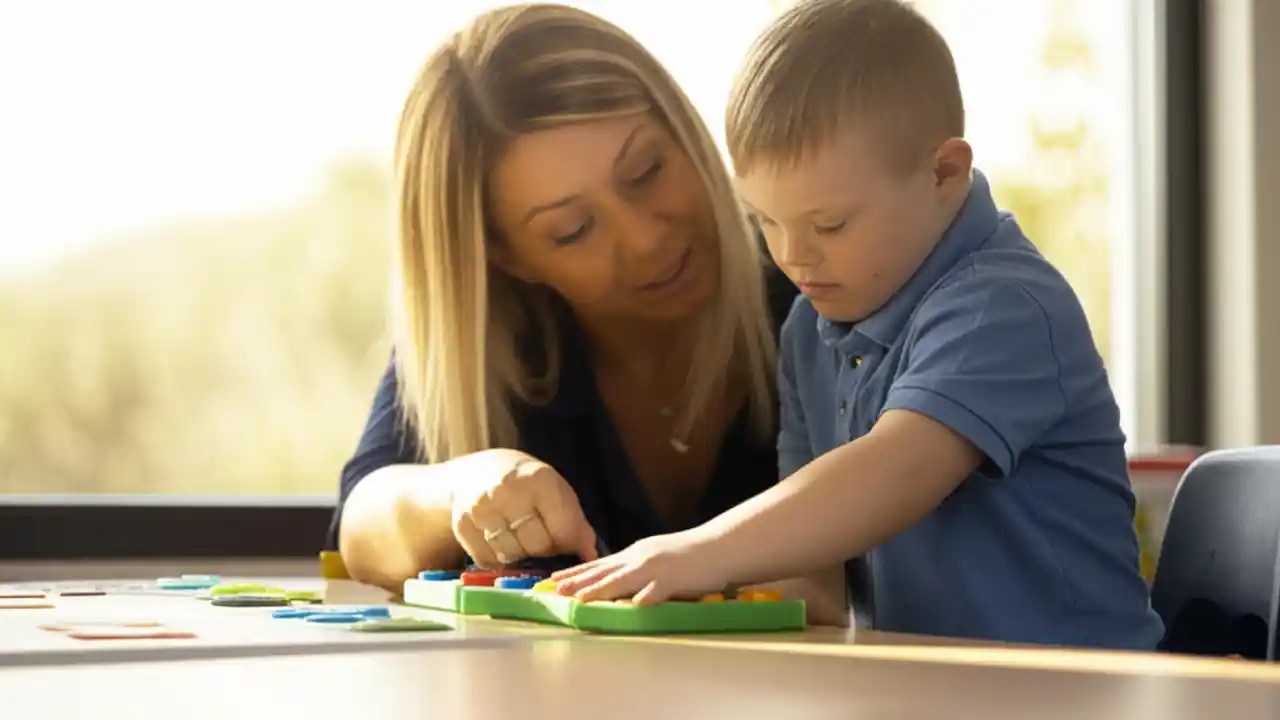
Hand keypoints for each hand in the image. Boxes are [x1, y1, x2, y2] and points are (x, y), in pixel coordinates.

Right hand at [451, 450, 599, 568]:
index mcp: (538, 479)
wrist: (477, 473)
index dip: (569, 542)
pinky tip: (503, 543)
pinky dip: (499, 560)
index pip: (562, 528)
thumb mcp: (555, 491)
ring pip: (512, 556)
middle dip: (545, 550)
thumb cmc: (526, 485)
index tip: (568, 543)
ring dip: (522, 556)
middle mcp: (507, 492)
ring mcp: (481, 509)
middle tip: (543, 542)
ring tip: (522, 540)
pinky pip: (488, 561)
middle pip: (536, 545)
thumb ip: (574, 521)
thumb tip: (590, 554)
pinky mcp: (462, 525)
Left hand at [549, 530, 728, 604]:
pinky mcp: (675, 578)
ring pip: (624, 579)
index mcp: (637, 554)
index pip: (601, 564)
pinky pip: (658, 589)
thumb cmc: (691, 556)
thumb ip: (638, 570)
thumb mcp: (657, 559)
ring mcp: (657, 567)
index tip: (555, 578)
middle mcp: (641, 558)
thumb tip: (620, 585)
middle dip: (578, 581)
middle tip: (554, 589)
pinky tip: (634, 606)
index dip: (577, 571)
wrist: (720, 546)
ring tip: (581, 599)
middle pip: (605, 570)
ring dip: (601, 589)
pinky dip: (646, 597)